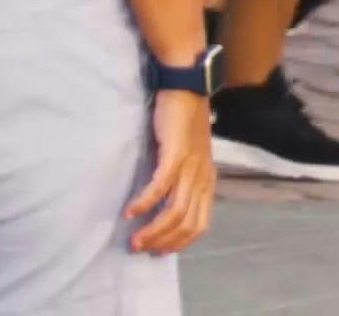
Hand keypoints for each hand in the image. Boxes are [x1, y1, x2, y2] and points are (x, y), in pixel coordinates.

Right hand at [129, 92, 215, 254]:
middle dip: (163, 241)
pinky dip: (145, 203)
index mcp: (207, 181)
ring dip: (152, 230)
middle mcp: (202, 178)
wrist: (186, 87)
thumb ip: (184, 179)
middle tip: (140, 247)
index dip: (179, 242)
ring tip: (134, 239)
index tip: (159, 250)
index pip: (199, 225)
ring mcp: (191, 168)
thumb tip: (165, 204)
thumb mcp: (190, 155)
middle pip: (186, 224)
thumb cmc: (184, 121)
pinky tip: (130, 211)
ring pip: (174, 212)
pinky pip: (160, 188)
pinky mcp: (176, 155)